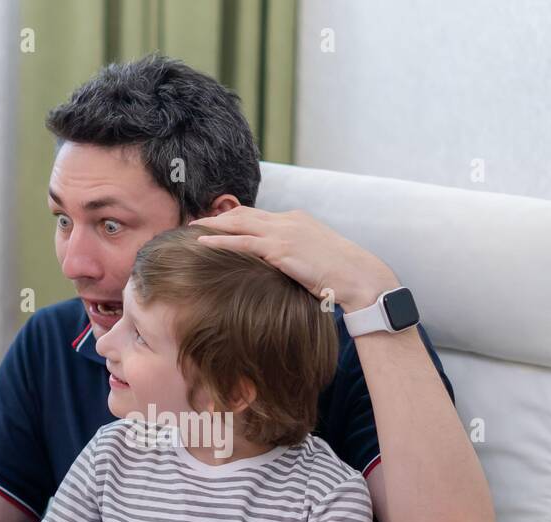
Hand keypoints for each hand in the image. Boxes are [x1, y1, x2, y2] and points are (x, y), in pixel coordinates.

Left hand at [189, 207, 399, 314]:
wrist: (359, 277)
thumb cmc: (342, 275)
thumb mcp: (315, 259)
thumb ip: (296, 256)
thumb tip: (283, 269)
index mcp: (297, 220)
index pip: (259, 215)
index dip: (235, 217)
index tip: (215, 222)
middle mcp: (288, 220)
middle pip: (244, 214)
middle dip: (218, 216)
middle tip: (195, 221)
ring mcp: (284, 233)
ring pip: (239, 223)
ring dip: (212, 224)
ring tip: (191, 228)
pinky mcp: (281, 249)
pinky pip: (242, 242)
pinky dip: (219, 240)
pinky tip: (201, 242)